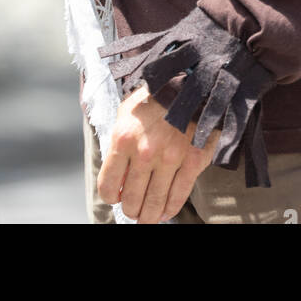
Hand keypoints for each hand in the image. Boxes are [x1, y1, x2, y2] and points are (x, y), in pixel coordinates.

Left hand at [98, 84, 219, 223]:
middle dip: (130, 209)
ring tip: (147, 217)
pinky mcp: (192, 162)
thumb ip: (118, 143)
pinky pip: (178, 196)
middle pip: (131, 199)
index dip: (110, 196)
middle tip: (133, 209)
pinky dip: (170, 209)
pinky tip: (165, 212)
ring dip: (148, 216)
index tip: (115, 196)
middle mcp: (144, 152)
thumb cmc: (154, 98)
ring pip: (154, 203)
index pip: (108, 185)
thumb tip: (115, 176)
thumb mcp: (126, 113)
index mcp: (123, 138)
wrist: (190, 83)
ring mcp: (170, 159)